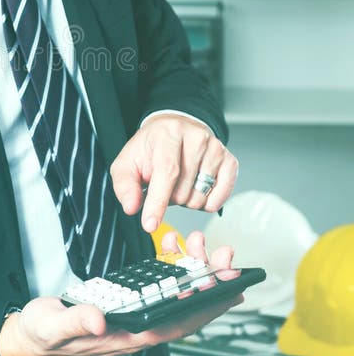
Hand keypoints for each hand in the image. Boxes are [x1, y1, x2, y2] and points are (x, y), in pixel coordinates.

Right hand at [0, 231, 241, 355]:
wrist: (27, 338)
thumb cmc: (42, 337)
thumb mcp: (55, 328)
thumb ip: (78, 322)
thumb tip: (101, 319)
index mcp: (127, 338)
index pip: (175, 324)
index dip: (206, 309)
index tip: (231, 291)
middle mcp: (135, 327)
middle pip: (181, 306)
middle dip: (208, 282)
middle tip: (225, 255)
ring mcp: (130, 315)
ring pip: (171, 293)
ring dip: (190, 270)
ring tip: (201, 244)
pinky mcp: (121, 302)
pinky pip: (152, 285)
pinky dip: (166, 266)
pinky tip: (171, 247)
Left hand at [109, 113, 238, 232]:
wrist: (174, 131)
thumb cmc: (151, 149)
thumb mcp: (127, 163)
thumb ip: (125, 186)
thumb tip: (131, 206)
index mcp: (168, 133)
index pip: (166, 172)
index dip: (157, 202)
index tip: (150, 224)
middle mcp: (196, 137)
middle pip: (182, 191)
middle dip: (169, 199)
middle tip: (164, 184)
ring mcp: (216, 149)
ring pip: (199, 198)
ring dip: (185, 200)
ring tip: (179, 183)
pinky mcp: (230, 162)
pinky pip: (218, 199)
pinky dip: (205, 203)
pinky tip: (195, 188)